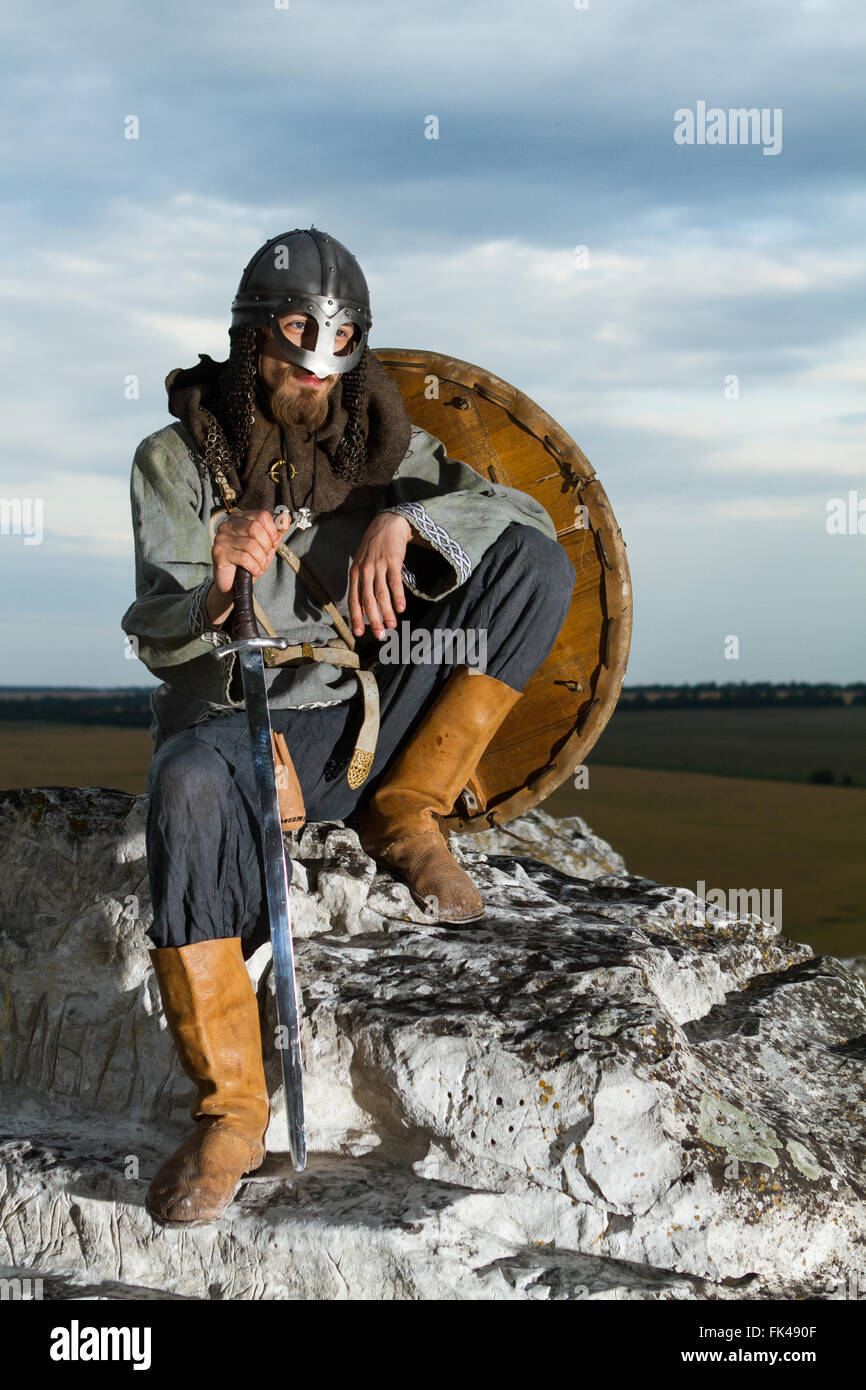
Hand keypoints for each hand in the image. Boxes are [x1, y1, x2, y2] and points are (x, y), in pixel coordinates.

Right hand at [206, 508, 290, 625]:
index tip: (274, 543)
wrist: (235, 583)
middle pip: (255, 528)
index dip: (273, 531)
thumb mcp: (267, 546)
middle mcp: (228, 525)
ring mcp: (221, 538)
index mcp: (240, 519)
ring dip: (261, 559)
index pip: (262, 515)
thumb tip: (286, 518)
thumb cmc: (250, 563)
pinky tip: (253, 571)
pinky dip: (254, 567)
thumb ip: (276, 532)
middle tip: (265, 556)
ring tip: (259, 566)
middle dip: (266, 545)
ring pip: (250, 544)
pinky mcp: (218, 552)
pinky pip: (244, 558)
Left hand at [348, 512, 411, 639]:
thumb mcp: (363, 564)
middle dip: (373, 619)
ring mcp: (378, 565)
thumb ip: (362, 585)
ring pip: (381, 593)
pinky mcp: (392, 560)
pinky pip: (394, 582)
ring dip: (386, 611)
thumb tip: (364, 609)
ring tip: (392, 625)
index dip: (356, 617)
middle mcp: (364, 570)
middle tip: (379, 635)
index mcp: (355, 573)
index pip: (354, 599)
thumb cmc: (375, 547)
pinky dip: (398, 596)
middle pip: (367, 599)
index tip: (359, 633)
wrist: (388, 524)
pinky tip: (401, 608)